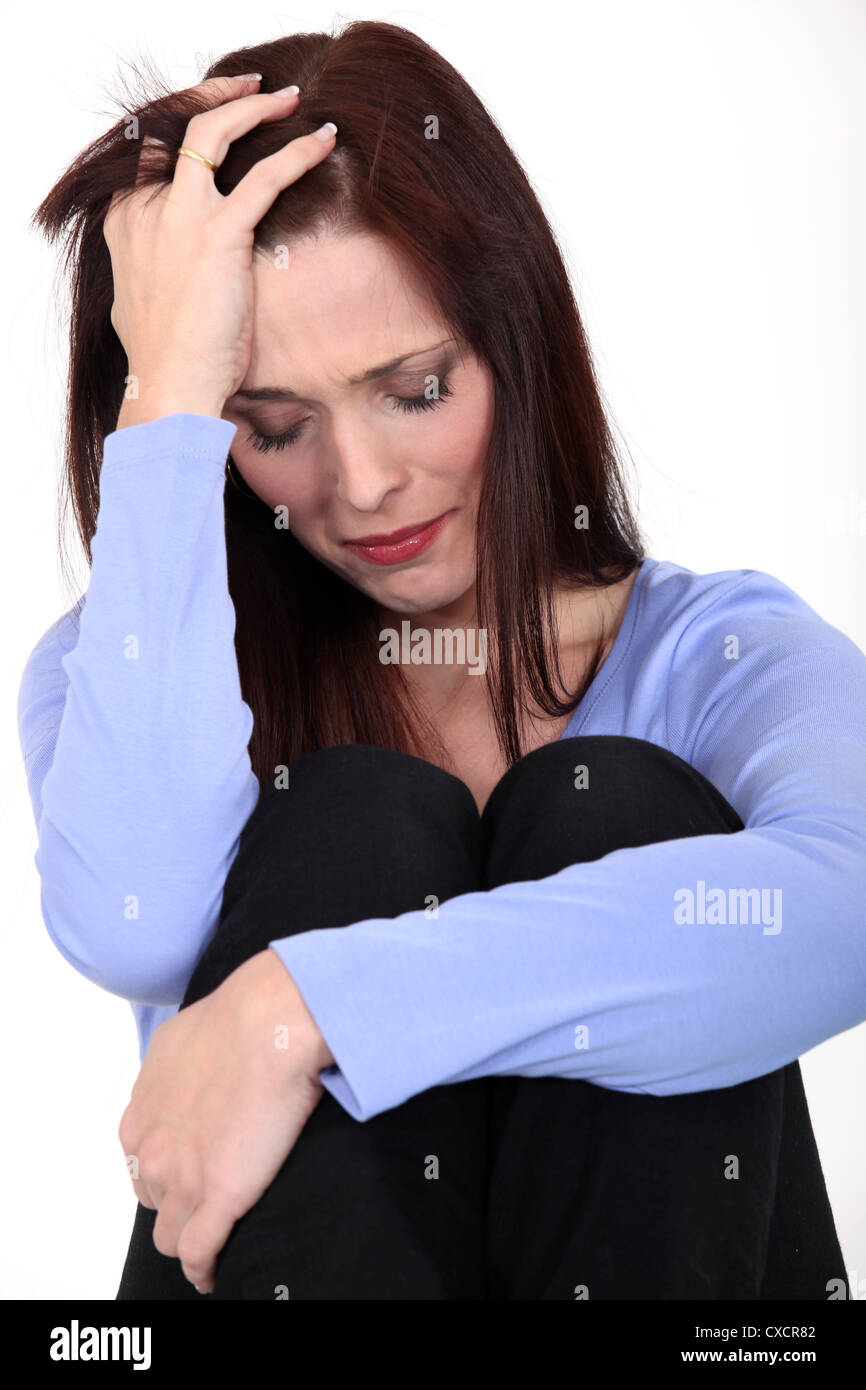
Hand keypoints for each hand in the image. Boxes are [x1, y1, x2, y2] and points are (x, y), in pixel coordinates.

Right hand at [103, 74, 336, 419]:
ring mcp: (178, 217)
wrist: (170, 387)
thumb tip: (178, 270)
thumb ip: (157, 268)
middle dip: (219, 98)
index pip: (153, 153)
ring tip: (292, 102)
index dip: (189, 130)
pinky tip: (322, 143)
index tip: (223, 123)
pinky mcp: (218, 234)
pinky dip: (297, 154)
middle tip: (257, 91)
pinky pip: (264, 177)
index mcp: (123, 221)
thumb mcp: (146, 301)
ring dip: (253, 107)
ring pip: (212, 133)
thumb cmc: (166, 359)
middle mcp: (143, 208)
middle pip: (179, 129)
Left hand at [118, 947, 333, 1292]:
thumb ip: (172, 1074)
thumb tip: (185, 1080)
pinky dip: (204, 1268)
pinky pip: (199, 1253)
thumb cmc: (238, 1018)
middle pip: (154, 1202)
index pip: (142, 1167)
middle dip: (177, 1202)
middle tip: (211, 1197)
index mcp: (141, 1116)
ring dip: (190, 1237)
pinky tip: (214, 1272)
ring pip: (171, 1236)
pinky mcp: (219, 1197)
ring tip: (215, 1238)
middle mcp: (151, 1152)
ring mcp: (183, 1179)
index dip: (167, 1173)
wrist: (270, 1021)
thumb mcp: (179, 1041)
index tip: (189, 1175)